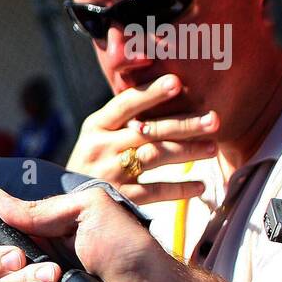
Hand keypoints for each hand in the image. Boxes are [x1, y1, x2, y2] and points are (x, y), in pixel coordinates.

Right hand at [66, 74, 216, 204]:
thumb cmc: (93, 160)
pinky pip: (155, 191)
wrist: (68, 200)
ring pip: (155, 157)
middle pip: (148, 131)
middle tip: (214, 119)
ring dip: (187, 151)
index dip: (151, 92)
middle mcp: (101, 147)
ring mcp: (109, 173)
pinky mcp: (118, 197)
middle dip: (184, 124)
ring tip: (212, 148)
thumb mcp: (98, 135)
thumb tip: (169, 92)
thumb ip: (125, 119)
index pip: (126, 104)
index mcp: (96, 126)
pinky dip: (179, 188)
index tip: (177, 82)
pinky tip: (199, 185)